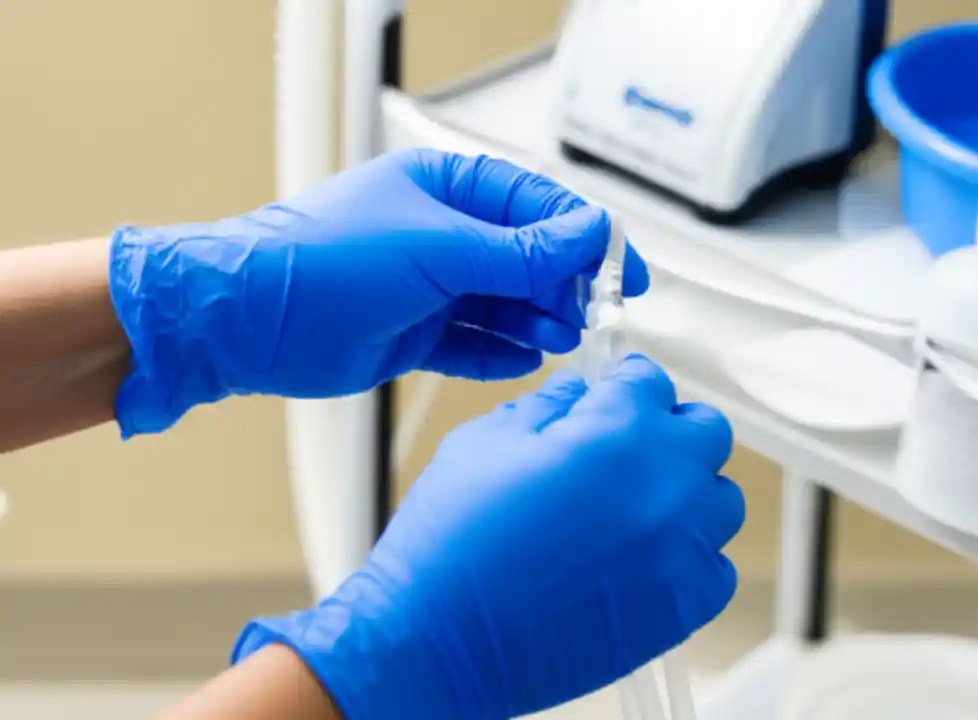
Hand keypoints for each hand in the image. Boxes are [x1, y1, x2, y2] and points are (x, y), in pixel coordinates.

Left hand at [109, 149, 647, 435]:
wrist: (246, 319)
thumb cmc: (322, 260)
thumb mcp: (438, 248)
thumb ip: (518, 251)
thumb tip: (584, 235)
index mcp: (446, 188)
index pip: (536, 206)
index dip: (584, 238)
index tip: (620, 268)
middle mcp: (442, 235)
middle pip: (528, 259)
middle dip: (562, 287)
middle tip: (590, 314)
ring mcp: (429, 286)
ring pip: (506, 304)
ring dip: (536, 322)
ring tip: (559, 338)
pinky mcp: (414, 335)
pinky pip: (474, 343)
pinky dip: (500, 353)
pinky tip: (522, 360)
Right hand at [232, 356, 743, 719]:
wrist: (437, 642)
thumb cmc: (450, 541)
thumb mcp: (485, 443)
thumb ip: (546, 407)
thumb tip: (580, 393)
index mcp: (616, 432)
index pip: (653, 381)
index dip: (627, 385)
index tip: (615, 397)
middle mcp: (664, 485)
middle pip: (706, 432)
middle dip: (669, 431)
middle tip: (629, 450)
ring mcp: (680, 550)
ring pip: (721, 500)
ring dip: (688, 495)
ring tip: (637, 511)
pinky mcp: (682, 608)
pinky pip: (715, 568)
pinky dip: (690, 560)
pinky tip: (643, 563)